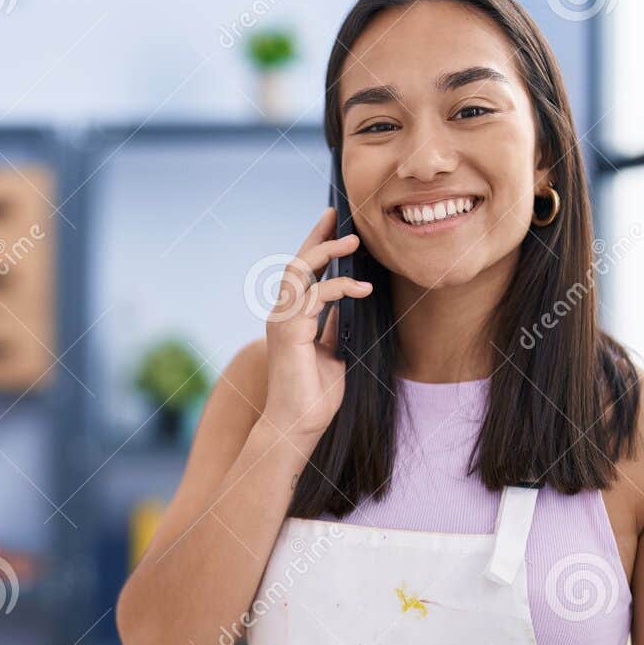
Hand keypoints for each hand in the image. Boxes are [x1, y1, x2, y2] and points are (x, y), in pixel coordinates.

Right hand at [258, 207, 369, 456]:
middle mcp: (282, 315)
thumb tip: (350, 300)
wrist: (298, 425)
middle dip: (318, 238)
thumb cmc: (314, 395)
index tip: (334, 221)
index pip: (302, 273)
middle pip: (297, 264)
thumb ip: (334, 324)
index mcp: (291, 318)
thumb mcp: (333, 351)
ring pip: (299, 272)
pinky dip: (338, 286)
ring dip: (327, 253)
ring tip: (355, 243)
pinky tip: (361, 287)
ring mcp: (282, 322)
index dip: (316, 244)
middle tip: (341, 219)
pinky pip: (313, 296)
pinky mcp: (289, 332)